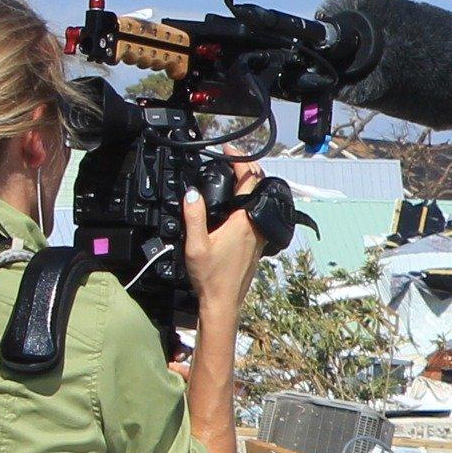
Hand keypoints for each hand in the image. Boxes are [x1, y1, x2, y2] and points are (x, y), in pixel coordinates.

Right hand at [182, 159, 267, 316]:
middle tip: (229, 159)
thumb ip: (194, 216)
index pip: (250, 181)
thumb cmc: (211, 277)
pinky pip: (256, 215)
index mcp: (244, 222)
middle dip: (246, 169)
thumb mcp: (195, 245)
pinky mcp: (257, 244)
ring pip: (259, 201)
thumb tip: (192, 193)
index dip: (241, 161)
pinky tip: (233, 205)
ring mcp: (259, 236)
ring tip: (231, 176)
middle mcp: (256, 226)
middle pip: (258, 188)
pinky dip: (248, 202)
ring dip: (248, 186)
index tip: (229, 150)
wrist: (223, 302)